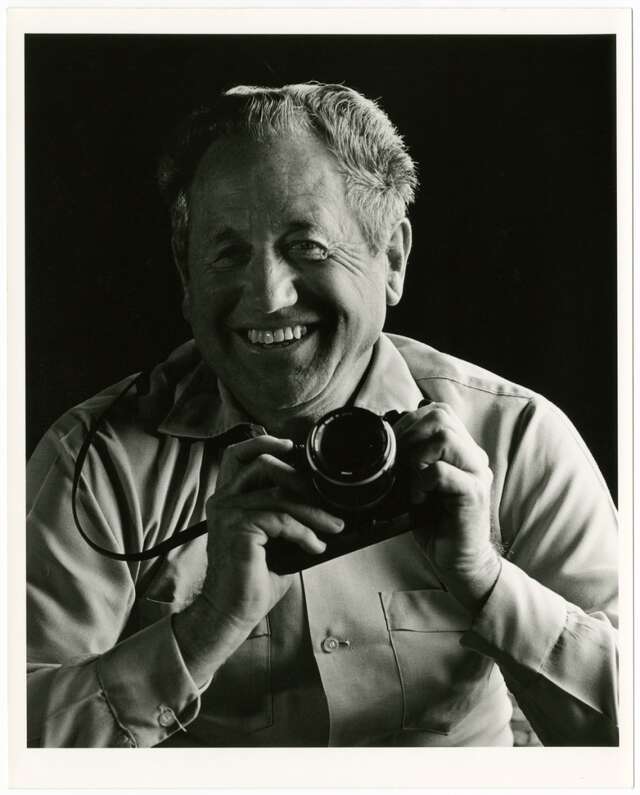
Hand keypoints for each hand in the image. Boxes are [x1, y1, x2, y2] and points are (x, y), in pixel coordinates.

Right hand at [173, 435, 343, 682]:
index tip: (293, 448)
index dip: (265, 442)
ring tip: (333, 527)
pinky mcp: (237, 529)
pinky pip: (280, 519)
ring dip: (313, 512)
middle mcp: (223, 499)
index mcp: (227, 497)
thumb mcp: (274, 538)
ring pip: (279, 495)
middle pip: (262, 463)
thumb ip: (286, 515)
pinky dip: (304, 532)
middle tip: (327, 499)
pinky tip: (315, 546)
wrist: (232, 612)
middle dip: (300, 477)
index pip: (239, 455)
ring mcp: (227, 512)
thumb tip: (323, 503)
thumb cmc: (254, 578)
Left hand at [394, 402, 500, 610]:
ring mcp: (478, 473)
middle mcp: (474, 456)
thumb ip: (412, 457)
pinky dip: (421, 481)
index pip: (438, 411)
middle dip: (409, 435)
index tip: (396, 448)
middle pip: (440, 417)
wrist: (459, 561)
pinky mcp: (474, 493)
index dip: (411, 422)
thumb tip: (389, 431)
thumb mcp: (418, 483)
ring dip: (415, 455)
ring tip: (409, 478)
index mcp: (462, 449)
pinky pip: (441, 471)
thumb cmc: (435, 523)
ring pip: (443, 438)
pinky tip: (417, 498)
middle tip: (398, 464)